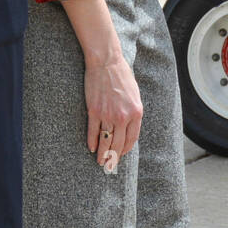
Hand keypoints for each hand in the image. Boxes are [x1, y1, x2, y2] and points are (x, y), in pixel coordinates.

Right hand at [84, 52, 141, 168]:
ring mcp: (107, 115)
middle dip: (114, 156)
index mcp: (136, 112)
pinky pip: (93, 131)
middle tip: (110, 165)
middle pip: (119, 143)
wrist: (106, 62)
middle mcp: (123, 116)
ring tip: (100, 161)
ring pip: (106, 140)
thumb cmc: (121, 75)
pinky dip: (92, 141)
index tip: (122, 154)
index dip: (127, 149)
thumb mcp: (134, 93)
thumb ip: (133, 110)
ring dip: (103, 154)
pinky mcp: (94, 111)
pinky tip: (92, 148)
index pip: (132, 138)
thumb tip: (129, 125)